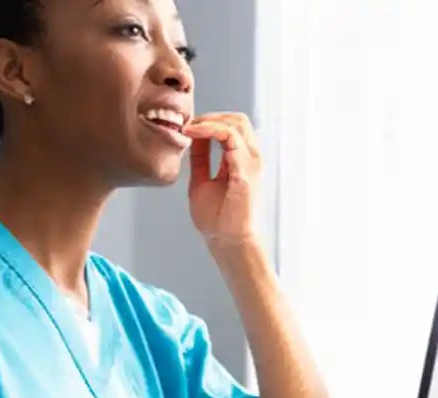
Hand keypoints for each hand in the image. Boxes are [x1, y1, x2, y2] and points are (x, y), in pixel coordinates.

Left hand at [184, 112, 261, 245]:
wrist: (226, 241)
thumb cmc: (217, 219)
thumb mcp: (201, 181)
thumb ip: (200, 160)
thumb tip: (193, 138)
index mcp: (242, 162)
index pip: (232, 128)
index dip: (209, 122)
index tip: (187, 127)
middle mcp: (251, 159)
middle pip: (238, 120)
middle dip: (212, 116)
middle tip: (189, 124)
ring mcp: (251, 163)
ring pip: (237, 123)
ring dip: (210, 120)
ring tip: (189, 127)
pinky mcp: (245, 170)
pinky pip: (230, 137)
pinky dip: (211, 130)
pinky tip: (194, 133)